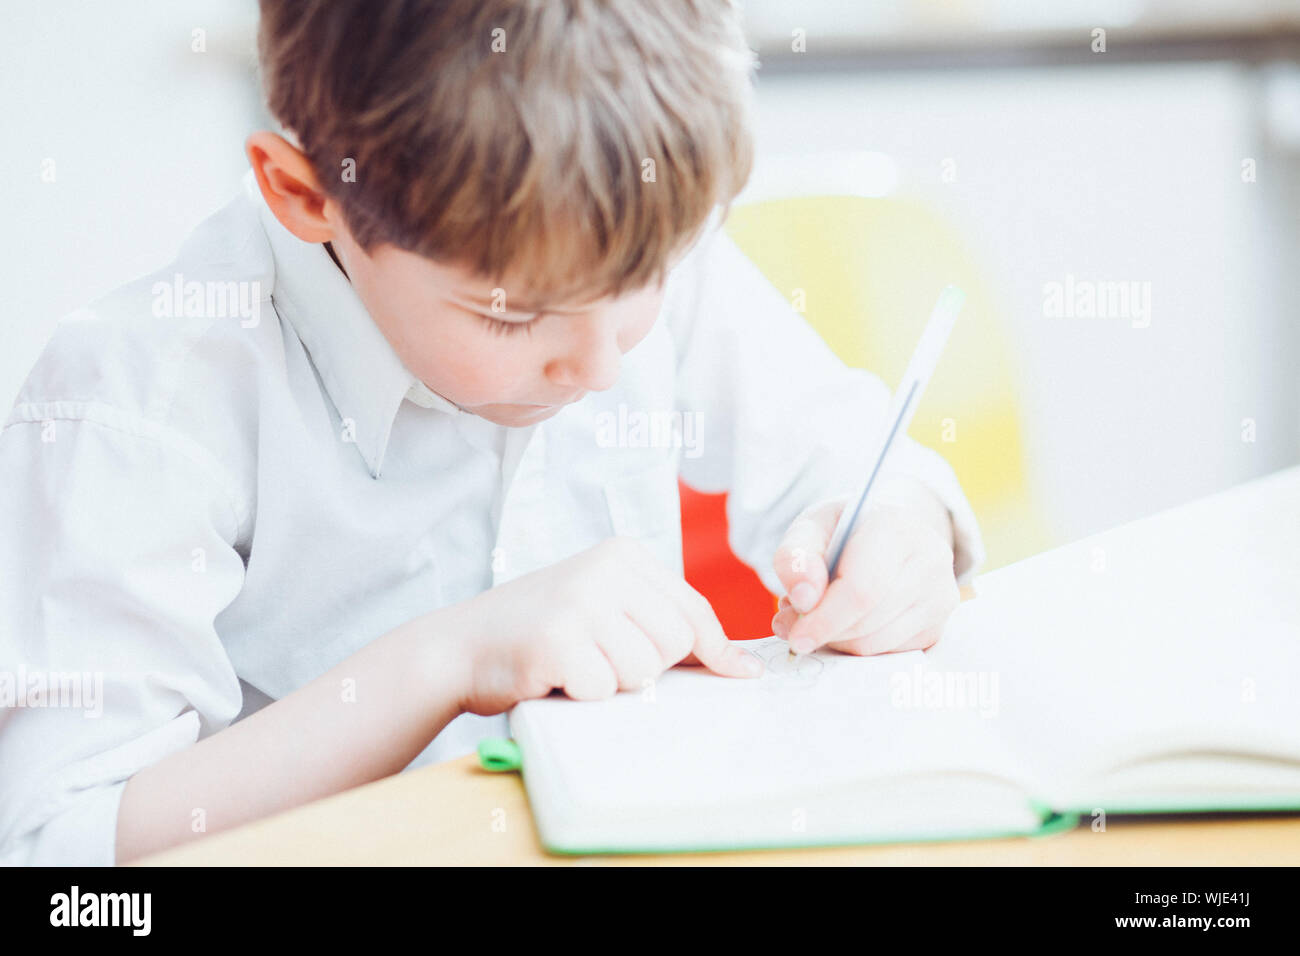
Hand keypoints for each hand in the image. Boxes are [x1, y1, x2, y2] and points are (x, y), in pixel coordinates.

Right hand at [451, 536, 762, 714]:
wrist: (460, 645)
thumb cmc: (541, 633)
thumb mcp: (605, 609)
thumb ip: (662, 625)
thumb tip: (740, 665)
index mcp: (624, 555)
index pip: (694, 609)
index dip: (717, 650)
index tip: (740, 674)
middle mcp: (605, 570)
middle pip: (675, 643)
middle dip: (646, 666)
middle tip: (599, 659)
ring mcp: (580, 601)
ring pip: (643, 671)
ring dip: (610, 683)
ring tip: (574, 664)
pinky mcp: (557, 638)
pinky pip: (602, 689)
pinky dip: (580, 695)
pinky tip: (552, 674)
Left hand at [770, 476, 959, 655]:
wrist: (886, 534)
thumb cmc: (843, 532)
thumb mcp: (809, 527)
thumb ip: (794, 557)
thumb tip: (803, 599)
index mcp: (896, 527)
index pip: (861, 589)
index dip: (824, 618)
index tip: (796, 635)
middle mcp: (929, 559)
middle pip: (867, 621)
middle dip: (825, 630)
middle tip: (795, 624)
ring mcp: (941, 596)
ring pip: (876, 643)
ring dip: (838, 640)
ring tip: (819, 617)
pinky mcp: (938, 626)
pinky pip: (888, 654)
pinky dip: (858, 646)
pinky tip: (847, 622)